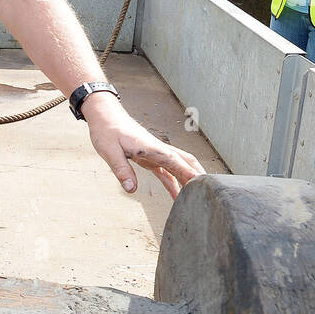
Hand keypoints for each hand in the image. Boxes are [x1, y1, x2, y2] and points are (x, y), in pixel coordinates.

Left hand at [83, 95, 205, 198]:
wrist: (105, 115)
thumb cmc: (107, 130)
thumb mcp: (110, 151)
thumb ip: (122, 170)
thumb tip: (131, 189)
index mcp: (152, 147)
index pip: (176, 162)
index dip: (190, 174)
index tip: (202, 185)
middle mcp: (159, 149)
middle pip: (186, 162)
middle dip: (198, 176)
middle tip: (209, 192)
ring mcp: (156, 153)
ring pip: (179, 167)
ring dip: (188, 180)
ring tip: (197, 197)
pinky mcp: (150, 158)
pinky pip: (167, 172)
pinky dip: (174, 183)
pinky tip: (177, 195)